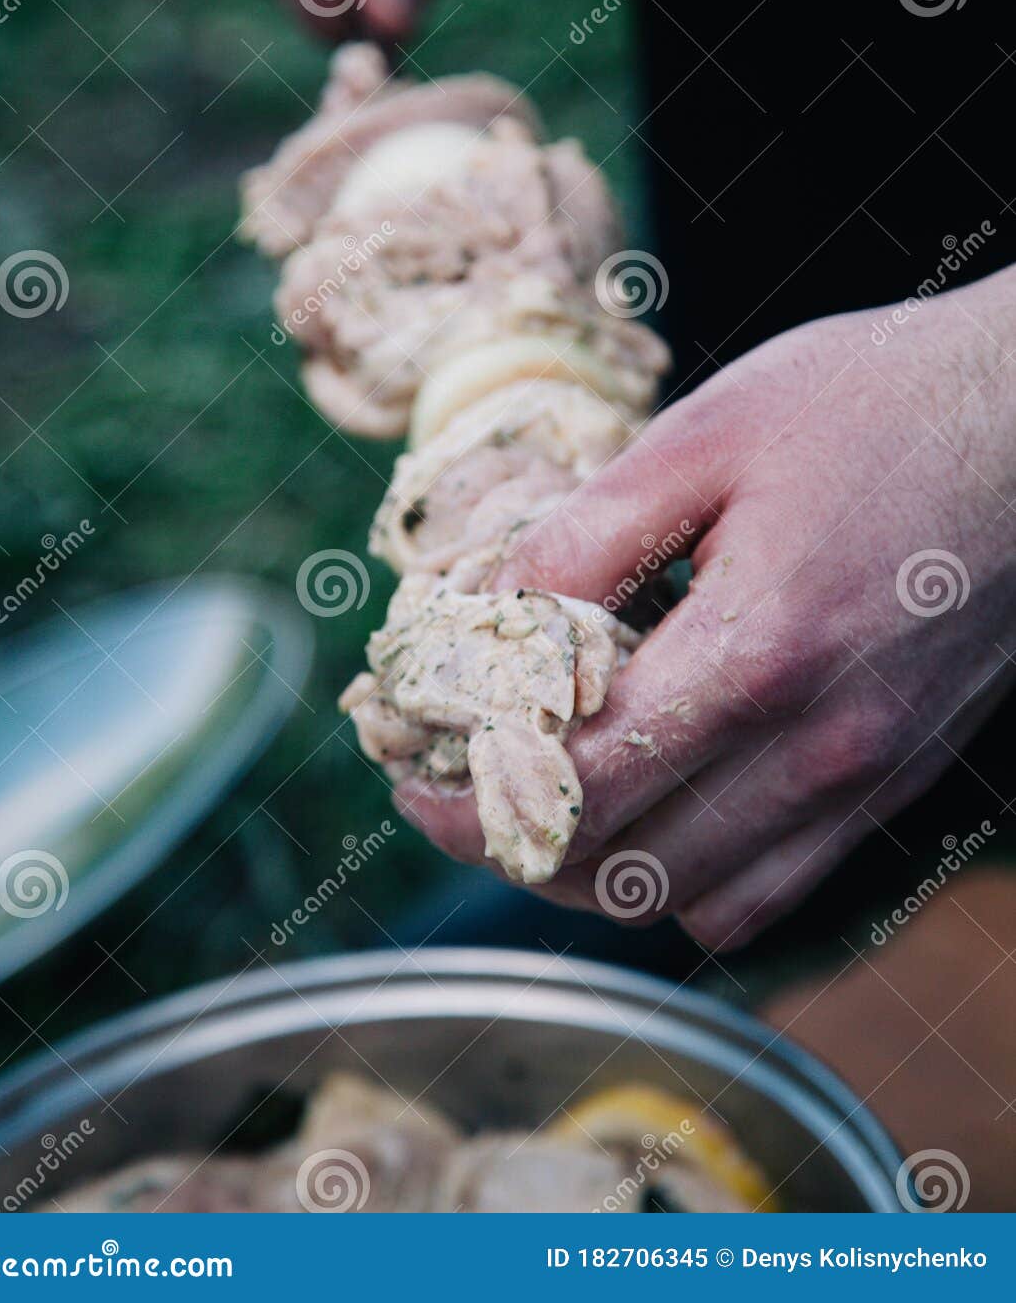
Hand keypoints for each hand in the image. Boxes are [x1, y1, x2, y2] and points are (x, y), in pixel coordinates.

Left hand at [398, 268, 1015, 948]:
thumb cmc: (875, 402)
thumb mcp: (706, 434)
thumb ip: (582, 538)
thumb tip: (479, 621)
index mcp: (759, 651)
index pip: (574, 786)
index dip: (466, 796)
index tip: (406, 768)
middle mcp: (821, 746)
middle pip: (619, 871)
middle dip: (505, 842)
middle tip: (449, 785)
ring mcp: (869, 776)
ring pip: (691, 903)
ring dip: (591, 870)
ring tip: (538, 795)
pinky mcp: (898, 778)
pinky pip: (773, 887)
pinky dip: (687, 878)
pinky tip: (654, 803)